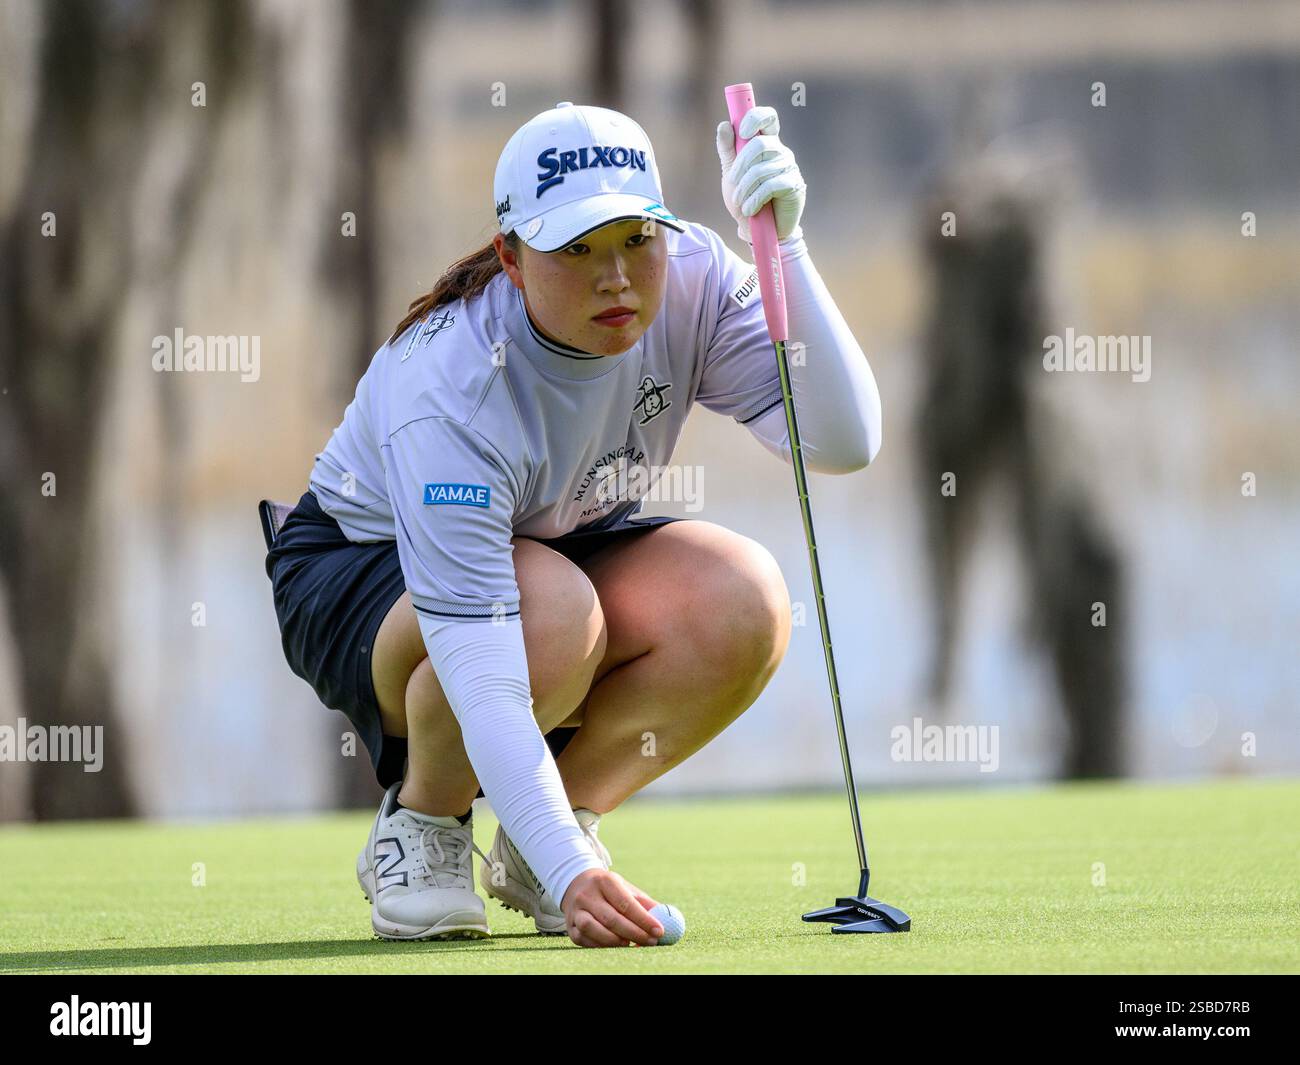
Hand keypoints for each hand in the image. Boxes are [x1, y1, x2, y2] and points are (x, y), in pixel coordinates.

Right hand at [560, 868, 663, 947]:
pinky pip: (586, 940)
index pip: (626, 903)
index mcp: (604, 881)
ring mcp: (576, 911)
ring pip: (594, 930)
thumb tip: (667, 916)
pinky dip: (602, 945)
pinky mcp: (570, 927)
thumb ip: (644, 902)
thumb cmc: (609, 889)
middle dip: (634, 933)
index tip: (659, 930)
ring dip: (615, 941)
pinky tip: (615, 945)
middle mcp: (587, 895)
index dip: (643, 919)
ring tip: (631, 944)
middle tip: (651, 942)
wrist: (576, 883)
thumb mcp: (625, 888)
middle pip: (611, 918)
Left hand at [716, 105, 806, 245]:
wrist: (757, 230)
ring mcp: (789, 167)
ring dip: (745, 189)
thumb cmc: (745, 199)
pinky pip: (770, 186)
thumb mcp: (731, 174)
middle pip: (760, 144)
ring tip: (741, 202)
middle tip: (732, 182)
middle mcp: (780, 151)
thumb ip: (727, 150)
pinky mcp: (794, 185)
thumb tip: (724, 125)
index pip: (767, 117)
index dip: (755, 118)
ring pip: (761, 169)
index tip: (742, 132)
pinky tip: (750, 209)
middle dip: (740, 165)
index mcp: (766, 144)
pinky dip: (754, 199)